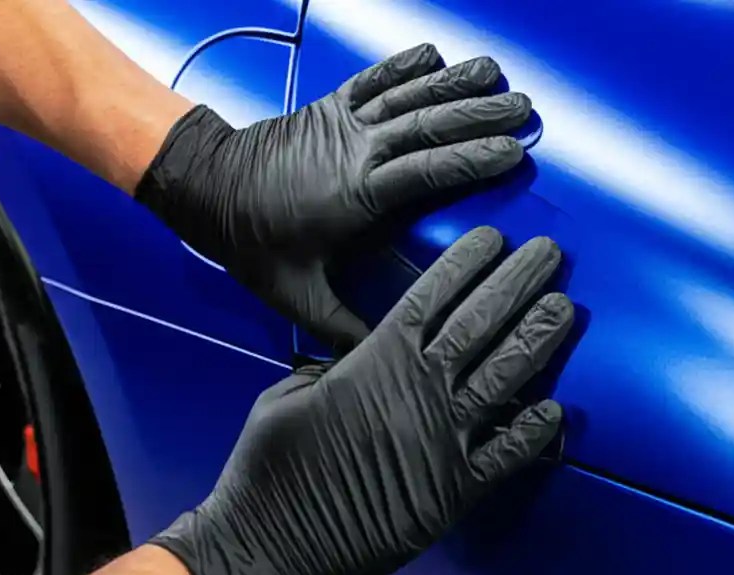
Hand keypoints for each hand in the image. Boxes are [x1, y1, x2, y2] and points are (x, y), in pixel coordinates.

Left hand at [135, 44, 530, 351]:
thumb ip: (345, 328)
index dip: (472, 159)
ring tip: (497, 74)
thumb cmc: (254, 246)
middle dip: (480, 114)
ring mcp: (343, 123)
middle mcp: (356, 152)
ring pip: (408, 96)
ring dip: (455, 83)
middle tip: (525, 110)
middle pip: (428, 126)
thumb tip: (385, 362)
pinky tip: (437, 54)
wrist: (208, 190)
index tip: (513, 152)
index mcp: (356, 195)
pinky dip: (405, 64)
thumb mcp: (297, 298)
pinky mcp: (330, 107)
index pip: (426, 171)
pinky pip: (374, 78)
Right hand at [151, 227, 572, 574]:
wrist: (272, 539)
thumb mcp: (290, 392)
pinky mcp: (455, 490)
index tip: (497, 237)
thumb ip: (336, 367)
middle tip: (551, 252)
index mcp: (376, 358)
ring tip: (566, 308)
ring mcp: (443, 438)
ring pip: (505, 376)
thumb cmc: (269, 464)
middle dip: (519, 282)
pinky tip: (557, 410)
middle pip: (481, 323)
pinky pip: (508, 454)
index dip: (468, 263)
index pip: (433, 295)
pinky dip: (534, 431)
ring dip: (539, 339)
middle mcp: (419, 388)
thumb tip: (358, 357)